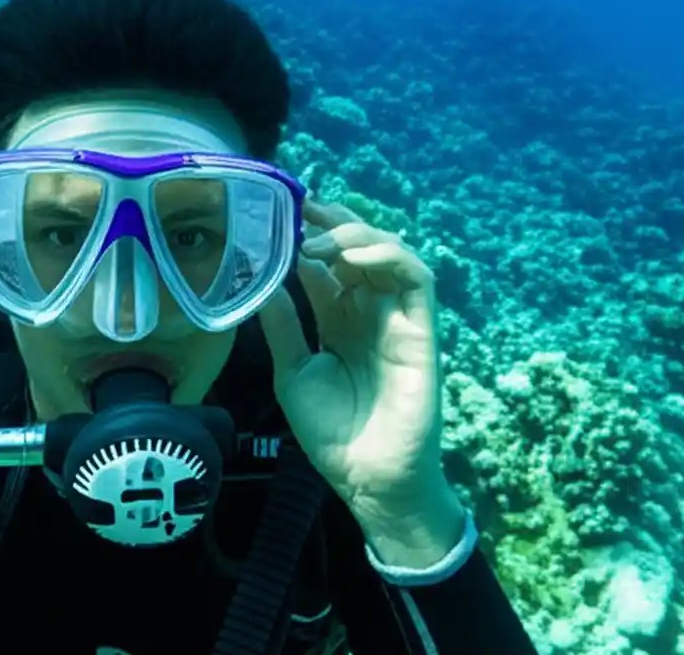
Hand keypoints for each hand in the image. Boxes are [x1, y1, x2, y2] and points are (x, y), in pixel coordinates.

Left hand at [259, 200, 462, 564]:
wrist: (367, 477)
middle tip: (299, 207)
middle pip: (358, 249)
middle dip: (331, 223)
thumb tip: (262, 283)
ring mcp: (397, 318)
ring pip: (389, 253)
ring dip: (356, 235)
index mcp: (339, 320)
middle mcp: (369, 312)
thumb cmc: (333, 433)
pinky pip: (417, 279)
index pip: (328, 263)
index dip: (308, 235)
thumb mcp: (293, 371)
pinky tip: (354, 254)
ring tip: (319, 238)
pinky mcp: (421, 330)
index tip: (279, 214)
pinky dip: (389, 256)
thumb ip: (284, 326)